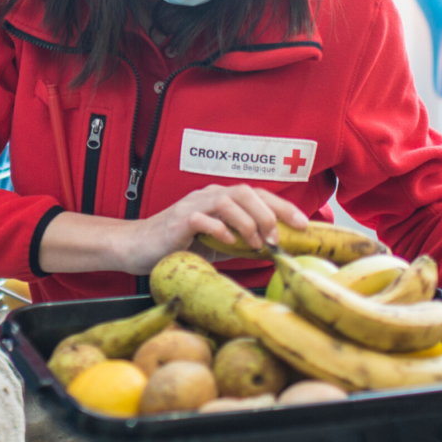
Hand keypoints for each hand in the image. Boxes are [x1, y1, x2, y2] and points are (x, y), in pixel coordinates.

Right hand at [117, 184, 307, 274]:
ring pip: (227, 200)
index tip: (303, 224)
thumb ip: (242, 242)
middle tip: (276, 238)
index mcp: (221, 199)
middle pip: (246, 192)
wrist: (138, 247)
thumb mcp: (218, 244)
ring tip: (255, 243)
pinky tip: (227, 242)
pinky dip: (219, 229)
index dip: (282, 206)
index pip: (258, 195)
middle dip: (268, 214)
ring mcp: (192, 205)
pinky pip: (202, 218)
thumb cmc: (179, 245)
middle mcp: (209, 196)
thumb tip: (273, 250)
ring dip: (247, 222)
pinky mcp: (177, 220)